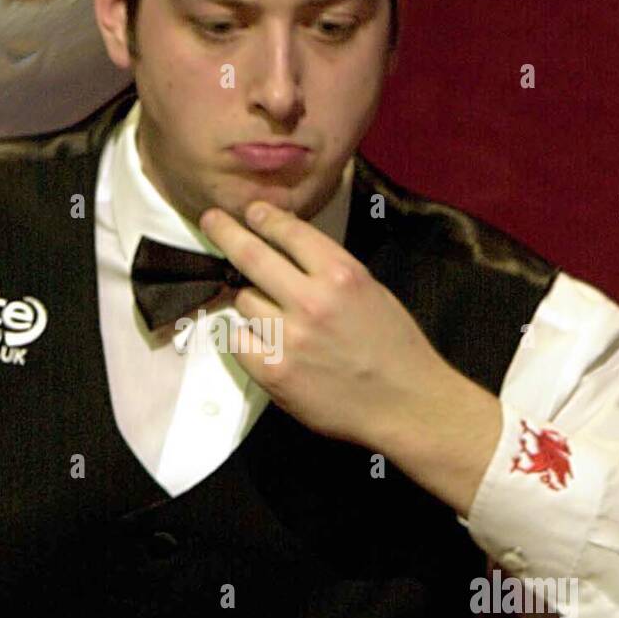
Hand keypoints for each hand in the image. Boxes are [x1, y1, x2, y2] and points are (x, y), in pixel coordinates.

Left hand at [198, 199, 502, 515]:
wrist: (407, 404)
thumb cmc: (395, 348)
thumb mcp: (371, 292)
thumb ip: (329, 271)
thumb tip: (288, 251)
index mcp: (342, 274)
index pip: (290, 232)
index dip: (265, 218)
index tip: (251, 213)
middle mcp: (311, 300)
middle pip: (251, 256)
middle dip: (225, 232)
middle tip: (211, 221)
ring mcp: (289, 337)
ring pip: (244, 301)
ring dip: (251, 303)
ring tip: (273, 317)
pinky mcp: (273, 371)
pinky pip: (238, 341)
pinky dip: (246, 339)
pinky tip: (262, 343)